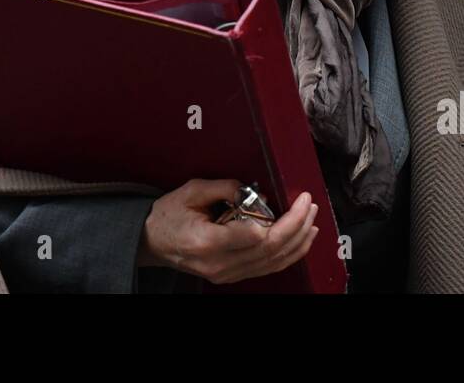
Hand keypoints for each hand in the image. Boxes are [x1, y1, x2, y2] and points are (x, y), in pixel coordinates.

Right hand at [136, 178, 318, 283]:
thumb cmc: (168, 215)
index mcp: (206, 241)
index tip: (294, 200)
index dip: (278, 220)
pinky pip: (267, 267)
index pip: (251, 236)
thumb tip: (253, 190)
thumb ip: (223, 188)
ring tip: (312, 220)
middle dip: (296, 226)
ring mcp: (226, 273)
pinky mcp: (232, 275)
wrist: (151, 242)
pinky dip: (289, 254)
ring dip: (298, 241)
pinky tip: (301, 240)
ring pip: (273, 262)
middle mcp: (219, 263)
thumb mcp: (191, 191)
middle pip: (269, 249)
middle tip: (308, 204)